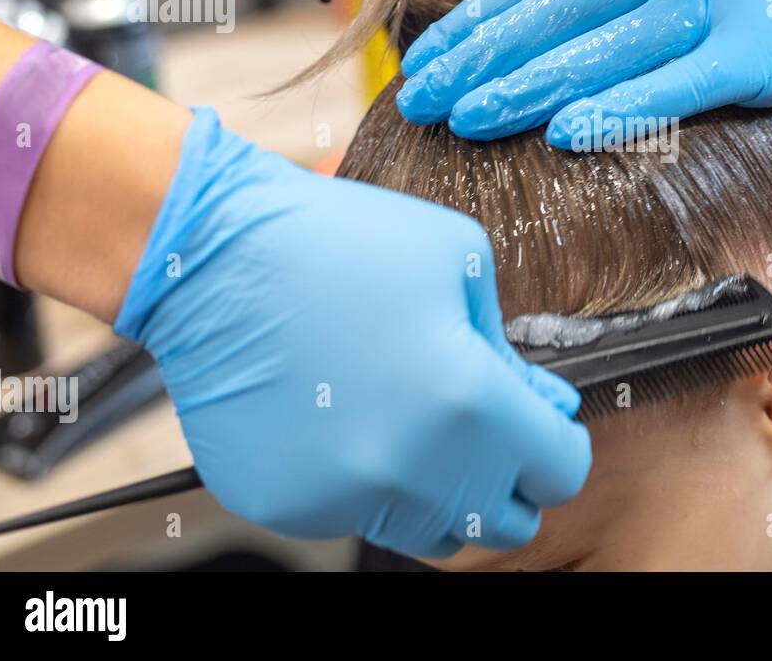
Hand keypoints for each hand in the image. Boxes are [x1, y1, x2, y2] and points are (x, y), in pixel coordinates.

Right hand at [115, 108, 590, 557]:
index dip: (557, 444)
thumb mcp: (461, 264)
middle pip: (502, 523)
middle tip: (485, 429)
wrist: (212, 257)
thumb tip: (543, 405)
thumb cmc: (340, 243)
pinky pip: (356, 516)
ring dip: (441, 488)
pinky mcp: (288, 506)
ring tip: (411, 420)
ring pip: (429, 529)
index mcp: (468, 404)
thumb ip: (512, 352)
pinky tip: (345, 420)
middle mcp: (409, 468)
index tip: (542, 424)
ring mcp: (342, 496)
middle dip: (508, 477)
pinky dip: (366, 484)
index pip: (559, 474)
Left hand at [397, 0, 771, 144]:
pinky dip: (614, 109)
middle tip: (423, 101)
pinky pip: (669, 84)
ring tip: (468, 121)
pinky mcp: (747, 51)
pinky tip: (563, 132)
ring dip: (526, 88)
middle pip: (552, 13)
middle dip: (478, 61)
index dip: (474, 23)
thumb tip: (524, 41)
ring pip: (597, 49)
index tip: (427, 62)